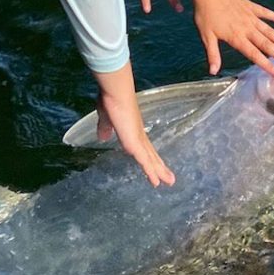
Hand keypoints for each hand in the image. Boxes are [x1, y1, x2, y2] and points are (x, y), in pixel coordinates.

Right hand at [95, 66, 174, 187]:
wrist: (116, 93)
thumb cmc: (111, 101)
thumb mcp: (106, 118)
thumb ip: (105, 128)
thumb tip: (103, 137)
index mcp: (133, 130)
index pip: (144, 148)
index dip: (150, 158)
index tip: (156, 165)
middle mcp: (139, 135)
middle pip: (151, 155)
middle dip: (160, 167)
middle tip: (170, 179)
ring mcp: (138, 139)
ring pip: (151, 160)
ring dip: (160, 172)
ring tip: (170, 182)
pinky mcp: (135, 143)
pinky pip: (144, 161)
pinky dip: (150, 172)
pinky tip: (156, 181)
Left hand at [192, 0, 273, 77]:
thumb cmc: (205, 15)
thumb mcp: (206, 36)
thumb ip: (213, 54)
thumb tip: (213, 71)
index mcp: (237, 37)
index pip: (254, 54)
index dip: (266, 64)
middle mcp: (247, 28)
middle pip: (266, 44)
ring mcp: (250, 16)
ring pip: (269, 30)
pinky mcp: (250, 6)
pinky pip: (265, 12)